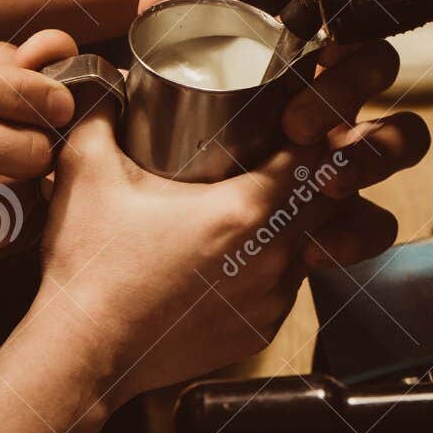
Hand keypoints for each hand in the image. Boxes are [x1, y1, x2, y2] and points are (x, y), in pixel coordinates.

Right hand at [32, 0, 428, 406]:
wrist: (82, 353)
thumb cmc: (90, 272)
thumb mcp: (88, 172)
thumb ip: (101, 111)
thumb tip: (105, 79)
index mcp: (247, 210)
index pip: (324, 151)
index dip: (325, 121)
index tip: (303, 111)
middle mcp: (275, 256)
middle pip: (351, 196)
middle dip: (343, 163)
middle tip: (312, 145)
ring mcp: (274, 297)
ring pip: (332, 243)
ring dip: (320, 216)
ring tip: (286, 199)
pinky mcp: (263, 327)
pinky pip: (293, 282)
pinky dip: (279, 260)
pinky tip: (239, 250)